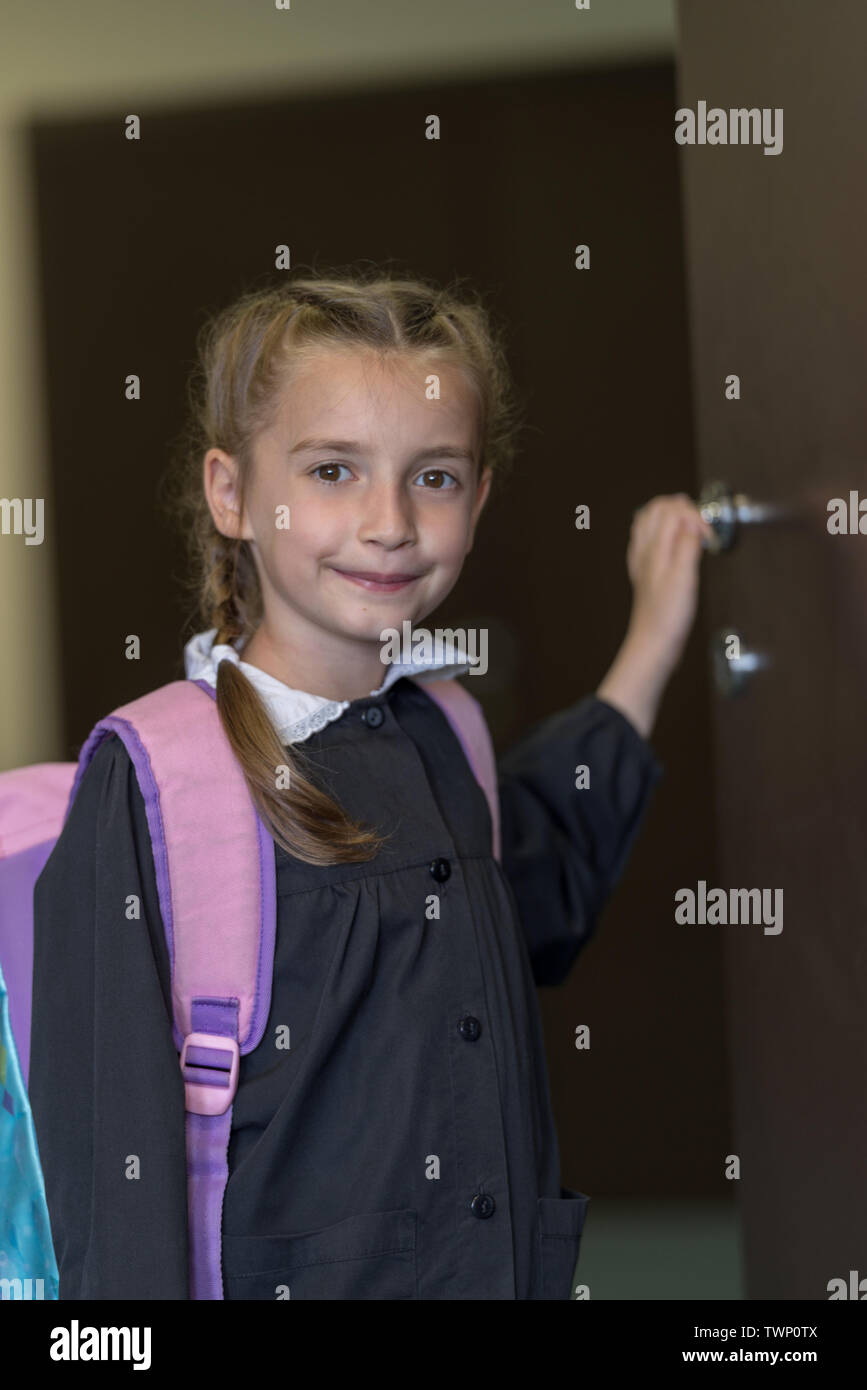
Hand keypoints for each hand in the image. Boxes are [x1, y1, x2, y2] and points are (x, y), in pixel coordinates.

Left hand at [625, 493, 712, 671]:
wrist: (653, 643)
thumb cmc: (668, 616)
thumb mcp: (684, 576)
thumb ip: (688, 544)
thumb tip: (693, 523)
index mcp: (654, 547)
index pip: (672, 509)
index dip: (696, 516)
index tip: (709, 536)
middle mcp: (644, 550)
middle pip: (658, 508)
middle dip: (683, 509)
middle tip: (702, 526)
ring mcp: (642, 560)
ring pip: (649, 521)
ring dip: (671, 517)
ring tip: (691, 528)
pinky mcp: (645, 571)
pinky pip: (647, 539)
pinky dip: (661, 532)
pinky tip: (673, 544)